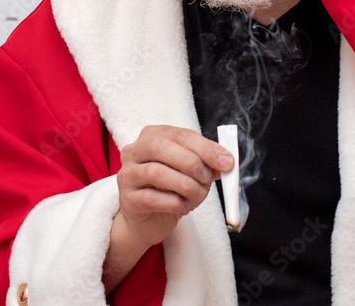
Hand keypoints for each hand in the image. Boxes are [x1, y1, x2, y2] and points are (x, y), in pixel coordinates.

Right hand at [115, 124, 233, 247]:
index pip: (179, 135)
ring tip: (197, 195)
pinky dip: (174, 203)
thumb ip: (206, 164)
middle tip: (207, 178)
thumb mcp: (192, 173)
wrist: (150, 220)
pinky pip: (152, 198)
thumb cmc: (172, 190)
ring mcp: (127, 175)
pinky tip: (183, 206)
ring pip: (156, 172)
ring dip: (185, 185)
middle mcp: (134, 152)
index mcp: (151, 136)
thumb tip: (226, 162)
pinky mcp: (128, 200)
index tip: (226, 162)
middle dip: (190, 162)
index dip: (205, 147)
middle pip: (159, 147)